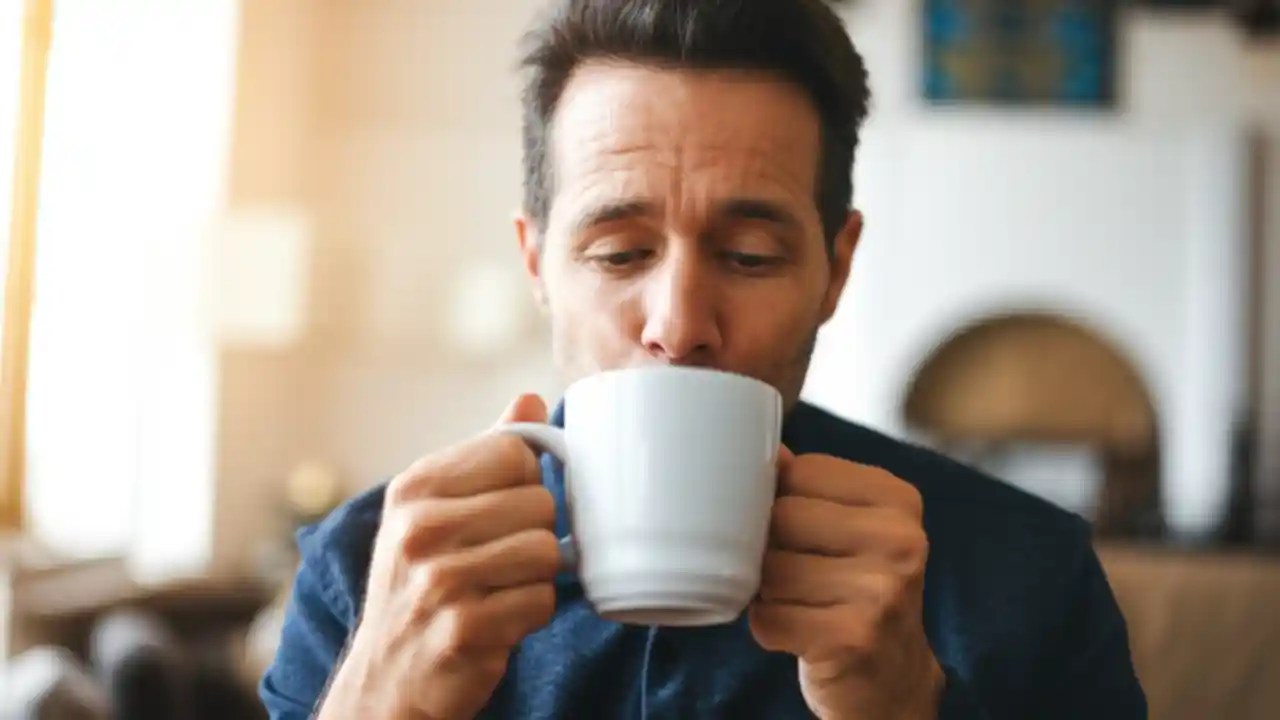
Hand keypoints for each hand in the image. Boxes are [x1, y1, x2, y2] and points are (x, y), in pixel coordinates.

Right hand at [319, 395, 559, 719]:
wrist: (386, 679)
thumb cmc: (420, 585)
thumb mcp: (435, 510)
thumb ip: (486, 455)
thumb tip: (530, 399)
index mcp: (414, 488)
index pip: (515, 452)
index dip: (525, 482)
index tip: (502, 511)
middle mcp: (419, 528)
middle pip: (539, 500)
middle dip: (534, 534)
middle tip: (498, 561)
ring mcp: (438, 580)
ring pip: (547, 551)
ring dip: (536, 577)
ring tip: (499, 590)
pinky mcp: (463, 629)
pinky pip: (542, 602)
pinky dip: (531, 616)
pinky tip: (498, 622)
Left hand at [749, 447, 943, 719]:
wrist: (893, 678)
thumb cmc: (859, 590)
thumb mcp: (849, 528)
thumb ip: (809, 486)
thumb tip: (767, 451)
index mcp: (899, 500)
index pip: (800, 471)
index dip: (781, 501)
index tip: (804, 531)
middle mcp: (902, 541)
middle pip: (782, 517)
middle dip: (772, 548)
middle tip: (799, 573)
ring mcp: (882, 592)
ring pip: (771, 570)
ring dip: (769, 591)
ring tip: (802, 603)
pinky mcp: (853, 639)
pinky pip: (768, 618)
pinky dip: (769, 628)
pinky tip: (800, 632)